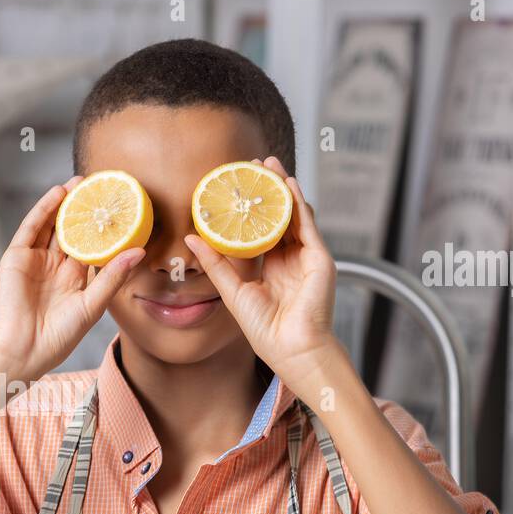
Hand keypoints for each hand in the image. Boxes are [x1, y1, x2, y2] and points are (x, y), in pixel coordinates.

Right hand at [0, 177, 144, 381]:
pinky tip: (58, 193)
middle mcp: (55, 267)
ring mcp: (35, 260)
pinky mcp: (17, 257)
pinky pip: (32, 228)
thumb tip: (139, 252)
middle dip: (85, 210)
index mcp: (74, 280)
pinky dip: (44, 209)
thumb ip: (112, 277)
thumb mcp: (92, 305)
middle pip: (72, 231)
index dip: (105, 229)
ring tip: (82, 182)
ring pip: (52, 224)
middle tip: (102, 187)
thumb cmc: (57, 337)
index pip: (92, 247)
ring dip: (65, 203)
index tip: (123, 210)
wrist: (21, 351)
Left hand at [183, 157, 344, 401]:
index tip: (235, 187)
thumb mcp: (232, 290)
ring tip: (270, 165)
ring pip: (294, 215)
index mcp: (272, 268)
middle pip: (278, 217)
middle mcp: (291, 260)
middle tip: (253, 165)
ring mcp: (307, 258)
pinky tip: (289, 184)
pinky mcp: (320, 258)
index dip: (249, 209)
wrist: (291, 348)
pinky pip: (308, 225)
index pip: (260, 230)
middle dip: (267, 190)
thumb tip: (191, 239)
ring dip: (283, 189)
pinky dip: (299, 203)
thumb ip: (215, 263)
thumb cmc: (264, 328)